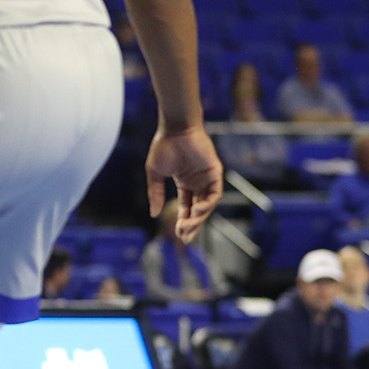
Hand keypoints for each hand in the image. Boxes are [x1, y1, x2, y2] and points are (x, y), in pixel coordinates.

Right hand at [146, 127, 223, 243]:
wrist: (175, 129)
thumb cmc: (164, 147)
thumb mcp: (155, 174)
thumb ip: (154, 193)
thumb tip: (154, 214)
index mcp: (184, 183)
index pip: (186, 207)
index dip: (182, 221)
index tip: (177, 235)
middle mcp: (198, 183)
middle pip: (198, 210)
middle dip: (192, 225)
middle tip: (184, 238)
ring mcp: (207, 178)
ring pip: (207, 205)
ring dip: (198, 218)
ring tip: (187, 227)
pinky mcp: (215, 172)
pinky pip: (214, 194)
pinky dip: (207, 205)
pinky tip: (196, 211)